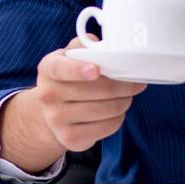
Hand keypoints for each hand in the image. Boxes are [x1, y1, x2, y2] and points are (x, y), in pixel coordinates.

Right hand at [1, 34, 147, 168]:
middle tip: (136, 82)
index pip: (61, 68)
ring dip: (125, 101)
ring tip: (128, 95)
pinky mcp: (70, 139)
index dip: (78, 70)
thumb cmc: (69, 78)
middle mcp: (48, 95)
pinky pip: (107, 127)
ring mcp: (56, 119)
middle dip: (124, 85)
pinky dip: (119, 117)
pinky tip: (117, 111)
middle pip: (96, 90)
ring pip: (106, 109)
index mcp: (48, 68)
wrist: (52, 112)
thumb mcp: (70, 57)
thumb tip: (102, 45)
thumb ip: (84, 47)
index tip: (96, 70)